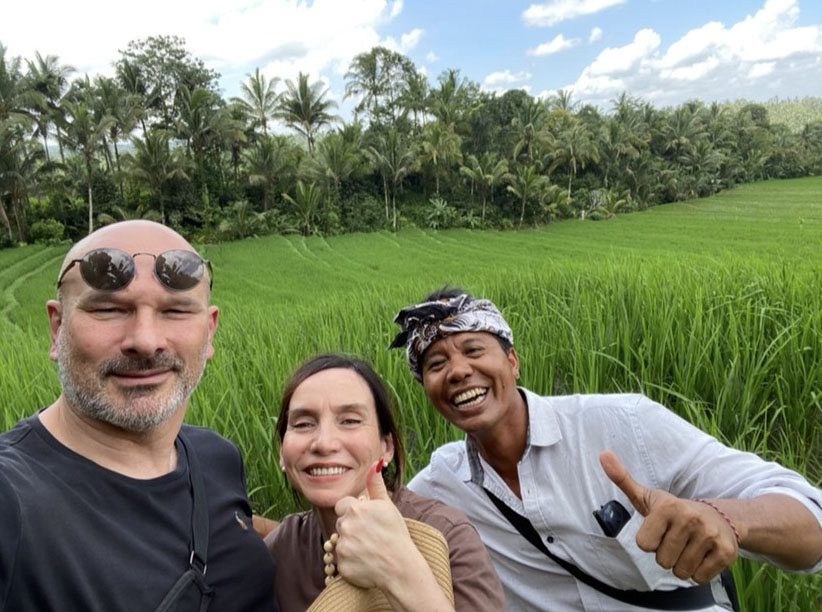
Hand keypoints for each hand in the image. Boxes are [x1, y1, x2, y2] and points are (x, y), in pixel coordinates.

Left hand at [333, 460, 412, 589]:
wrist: (401, 567)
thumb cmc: (396, 533)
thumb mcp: (387, 505)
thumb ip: (376, 484)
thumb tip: (375, 464)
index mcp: (355, 509)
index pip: (342, 506)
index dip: (353, 512)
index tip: (366, 520)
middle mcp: (345, 526)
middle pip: (340, 523)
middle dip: (351, 528)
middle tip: (370, 535)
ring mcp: (343, 547)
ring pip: (339, 542)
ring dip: (350, 545)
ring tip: (368, 548)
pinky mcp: (342, 566)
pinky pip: (341, 561)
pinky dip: (350, 562)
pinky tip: (365, 561)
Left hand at [599, 450, 738, 582]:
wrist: (719, 517)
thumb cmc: (674, 511)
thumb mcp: (647, 497)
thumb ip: (622, 479)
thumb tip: (603, 454)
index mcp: (668, 506)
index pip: (644, 544)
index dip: (650, 541)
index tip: (659, 530)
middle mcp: (690, 518)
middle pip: (662, 560)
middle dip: (666, 554)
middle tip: (676, 539)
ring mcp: (710, 536)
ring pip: (680, 571)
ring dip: (681, 564)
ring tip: (688, 546)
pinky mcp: (726, 553)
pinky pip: (699, 577)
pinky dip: (698, 571)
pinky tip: (701, 554)